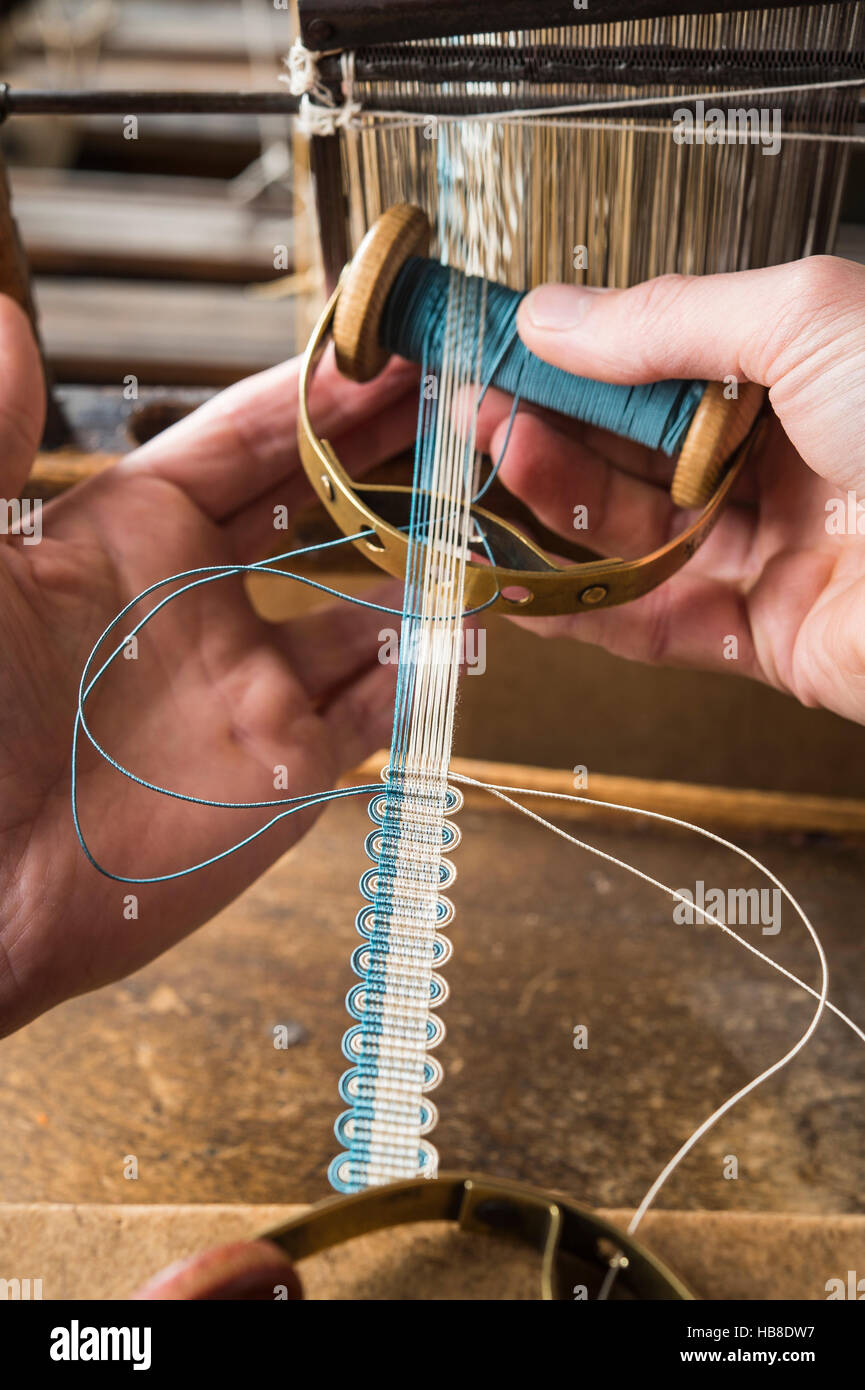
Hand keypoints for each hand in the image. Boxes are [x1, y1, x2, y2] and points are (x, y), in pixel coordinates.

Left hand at [0, 297, 417, 1035]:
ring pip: (368, 602)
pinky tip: (472, 616)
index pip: (247, 443)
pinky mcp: (290, 763)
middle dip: (389, 454)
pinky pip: (381, 701)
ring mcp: (256, 682)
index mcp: (131, 537)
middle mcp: (206, 600)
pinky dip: (430, 662)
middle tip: (462, 401)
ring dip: (428, 554)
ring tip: (492, 499)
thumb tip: (7, 324)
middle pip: (323, 506)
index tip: (388, 350)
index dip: (319, 397)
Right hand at [472, 255, 864, 724]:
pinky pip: (656, 623)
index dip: (573, 354)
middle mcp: (779, 461)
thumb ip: (669, 321)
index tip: (499, 345)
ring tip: (491, 464)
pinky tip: (521, 581)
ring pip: (632, 534)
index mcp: (795, 374)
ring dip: (554, 505)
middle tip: (471, 406)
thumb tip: (557, 317)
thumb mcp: (803, 321)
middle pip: (633, 450)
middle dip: (548, 428)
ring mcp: (769, 551)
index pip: (656, 360)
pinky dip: (582, 609)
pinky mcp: (764, 638)